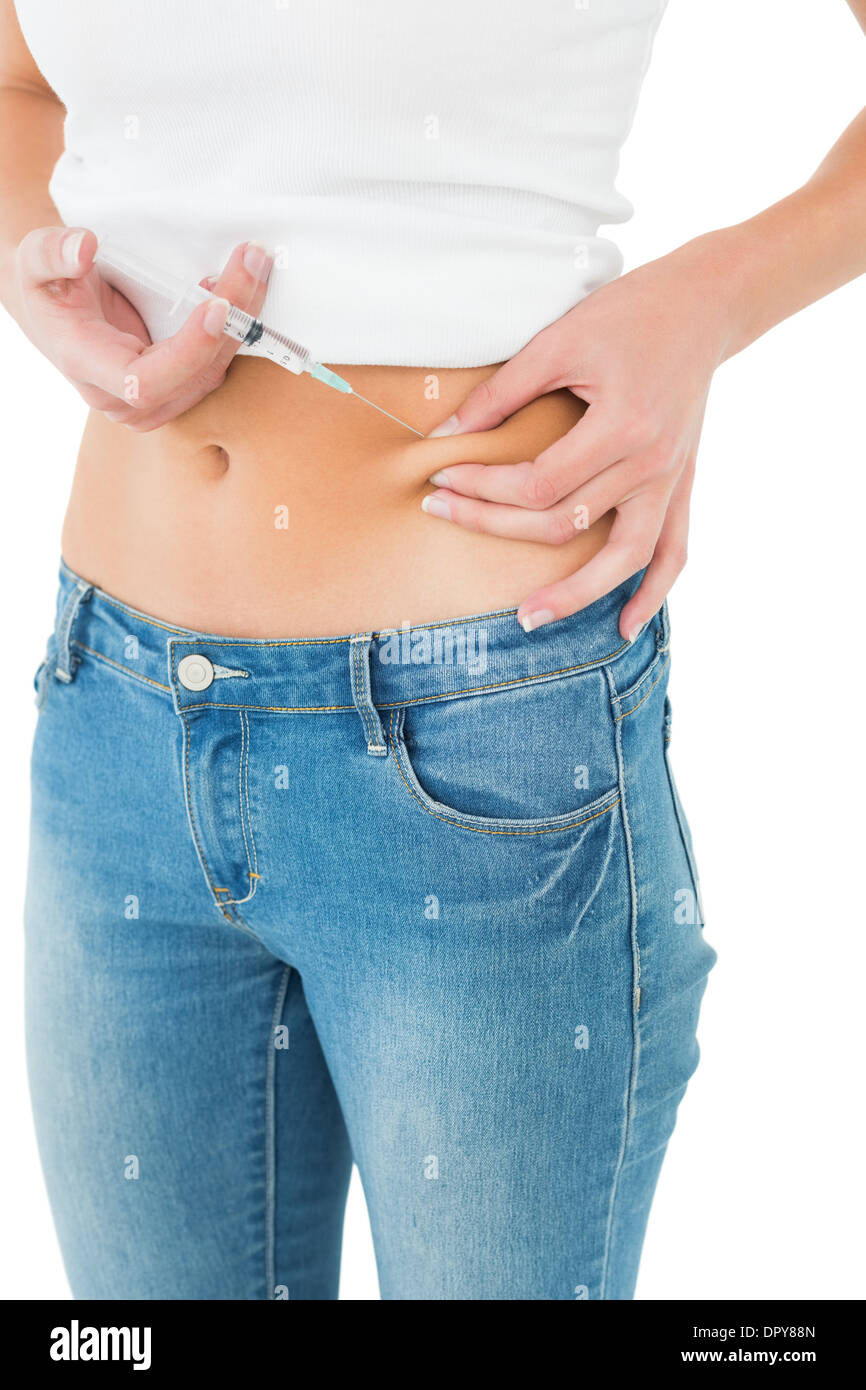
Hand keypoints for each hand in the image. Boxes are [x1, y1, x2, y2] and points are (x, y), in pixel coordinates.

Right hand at [13, 226, 272, 429]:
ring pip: (213, 372)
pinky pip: (215, 367)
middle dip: (232, 319)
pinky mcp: (177, 392)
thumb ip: (51, 252)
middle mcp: (123, 398)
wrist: (61, 315)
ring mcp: (154, 403)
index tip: (217, 304)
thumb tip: (83, 247)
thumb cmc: (48, 287)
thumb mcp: (34, 260)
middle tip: (252, 261)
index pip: (144, 380)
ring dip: (243, 320)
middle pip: (193, 373)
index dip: (187, 349)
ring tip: (253, 265)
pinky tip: (241, 287)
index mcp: (87, 366)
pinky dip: (235, 328)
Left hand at [422, 245, 731, 638]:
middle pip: (564, 523)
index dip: (481, 489)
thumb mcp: (561, 339)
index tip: (441, 480)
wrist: (704, 305)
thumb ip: (505, 390)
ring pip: (621, 558)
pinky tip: (625, 628)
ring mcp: (670, 481)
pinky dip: (653, 593)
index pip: (537, 483)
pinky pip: (674, 553)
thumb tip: (448, 435)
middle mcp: (650, 464)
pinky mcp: (682, 486)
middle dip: (493, 525)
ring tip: (529, 618)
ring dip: (576, 595)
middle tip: (441, 516)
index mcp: (622, 427)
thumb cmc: (630, 313)